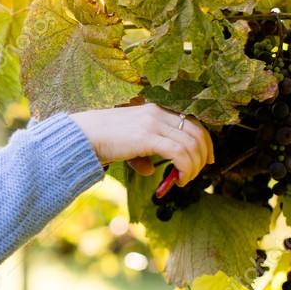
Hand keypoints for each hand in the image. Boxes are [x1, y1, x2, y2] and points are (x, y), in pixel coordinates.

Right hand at [68, 103, 213, 186]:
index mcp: (155, 110)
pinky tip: (179, 179)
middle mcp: (157, 113)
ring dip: (194, 166)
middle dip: (204, 154)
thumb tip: (150, 170)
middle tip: (201, 171)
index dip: (205, 140)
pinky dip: (185, 168)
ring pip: (190, 144)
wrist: (83, 136)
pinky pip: (179, 153)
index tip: (207, 157)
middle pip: (197, 132)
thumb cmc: (102, 140)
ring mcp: (153, 123)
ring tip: (184, 179)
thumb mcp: (128, 143)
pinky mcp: (147, 137)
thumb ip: (142, 153)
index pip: (191, 122)